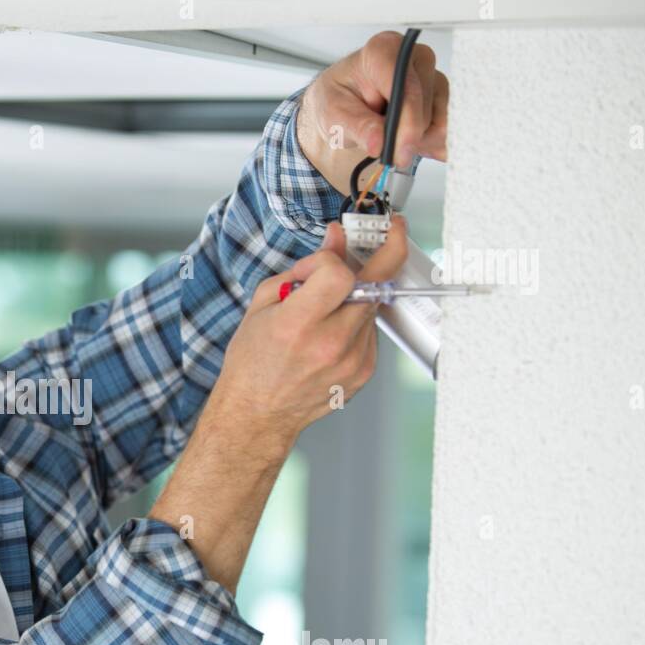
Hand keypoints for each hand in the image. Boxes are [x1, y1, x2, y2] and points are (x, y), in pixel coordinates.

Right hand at [209, 214, 410, 444]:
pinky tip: (330, 334)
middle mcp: (330, 344)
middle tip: (391, 230)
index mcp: (298, 325)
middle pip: (375, 282)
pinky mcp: (364, 370)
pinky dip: (355, 321)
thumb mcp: (263, 306)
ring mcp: (352, 360)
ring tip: (326, 310)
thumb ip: (302, 270)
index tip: (318, 264)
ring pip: (373, 304)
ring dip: (357, 295)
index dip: (330, 259)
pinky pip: (370, 330)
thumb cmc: (253, 363)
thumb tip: (335, 241)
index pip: (338, 273)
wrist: (258, 413)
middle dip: (385, 250)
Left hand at [297, 31, 448, 194]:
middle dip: (406, 136)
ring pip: (441, 120)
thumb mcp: (333, 115)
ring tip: (391, 142)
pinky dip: (429, 144)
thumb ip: (357, 127)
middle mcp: (414, 58)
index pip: (408, 88)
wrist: (347, 104)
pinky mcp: (443, 97)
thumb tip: (378, 142)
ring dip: (418, 142)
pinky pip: (448, 128)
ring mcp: (433, 76)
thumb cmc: (340, 99)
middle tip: (383, 147)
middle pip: (425, 108)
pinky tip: (407, 144)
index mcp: (384, 51)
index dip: (407, 124)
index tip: (399, 151)